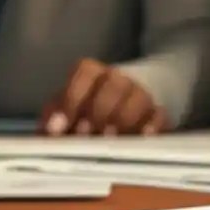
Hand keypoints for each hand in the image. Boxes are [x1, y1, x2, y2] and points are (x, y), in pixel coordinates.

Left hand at [42, 59, 168, 136]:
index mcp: (93, 73)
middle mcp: (120, 79)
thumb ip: (55, 116)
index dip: (71, 97)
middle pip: (114, 83)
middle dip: (98, 109)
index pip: (85, 71)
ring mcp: (142, 94)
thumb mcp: (68, 108)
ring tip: (109, 139)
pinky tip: (140, 137)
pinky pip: (161, 115)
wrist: (127, 101)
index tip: (59, 127)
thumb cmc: (90, 107)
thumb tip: (48, 133)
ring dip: (123, 119)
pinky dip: (152, 126)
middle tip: (85, 134)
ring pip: (139, 97)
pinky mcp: (160, 113)